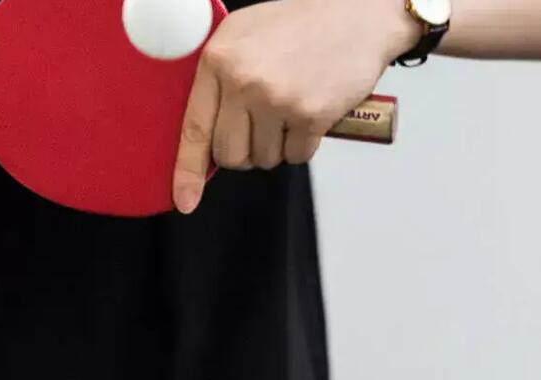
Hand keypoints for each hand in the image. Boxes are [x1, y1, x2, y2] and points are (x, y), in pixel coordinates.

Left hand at [173, 0, 419, 213]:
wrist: (356, 15)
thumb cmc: (300, 24)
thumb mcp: (244, 33)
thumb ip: (220, 73)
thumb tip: (207, 127)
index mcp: (218, 60)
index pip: (194, 128)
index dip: (187, 171)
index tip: (184, 200)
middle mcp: (243, 82)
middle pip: (231, 154)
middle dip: (245, 153)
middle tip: (262, 131)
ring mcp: (277, 100)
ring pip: (264, 158)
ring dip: (277, 147)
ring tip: (290, 112)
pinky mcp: (311, 115)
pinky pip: (297, 156)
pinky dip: (303, 146)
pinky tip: (311, 117)